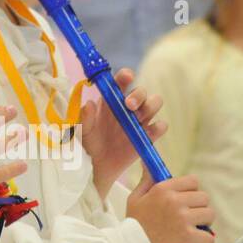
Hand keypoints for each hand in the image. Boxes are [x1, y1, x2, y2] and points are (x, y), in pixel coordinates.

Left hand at [81, 68, 165, 196]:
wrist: (97, 166)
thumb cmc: (88, 142)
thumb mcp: (83, 131)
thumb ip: (86, 118)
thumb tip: (89, 104)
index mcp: (111, 100)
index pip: (121, 81)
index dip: (126, 76)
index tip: (127, 77)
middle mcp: (127, 107)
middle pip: (141, 92)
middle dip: (138, 94)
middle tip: (129, 105)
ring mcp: (140, 121)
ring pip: (155, 103)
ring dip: (150, 107)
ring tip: (137, 118)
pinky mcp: (148, 136)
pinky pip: (160, 127)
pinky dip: (158, 127)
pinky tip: (149, 132)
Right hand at [126, 172, 215, 242]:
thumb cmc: (134, 223)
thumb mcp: (135, 198)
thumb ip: (146, 180)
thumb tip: (147, 163)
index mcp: (163, 189)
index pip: (192, 181)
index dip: (192, 189)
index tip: (187, 198)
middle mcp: (175, 201)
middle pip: (204, 197)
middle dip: (199, 206)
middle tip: (190, 215)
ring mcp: (183, 219)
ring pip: (209, 214)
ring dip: (204, 223)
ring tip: (192, 228)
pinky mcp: (189, 237)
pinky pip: (209, 237)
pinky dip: (205, 241)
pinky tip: (194, 242)